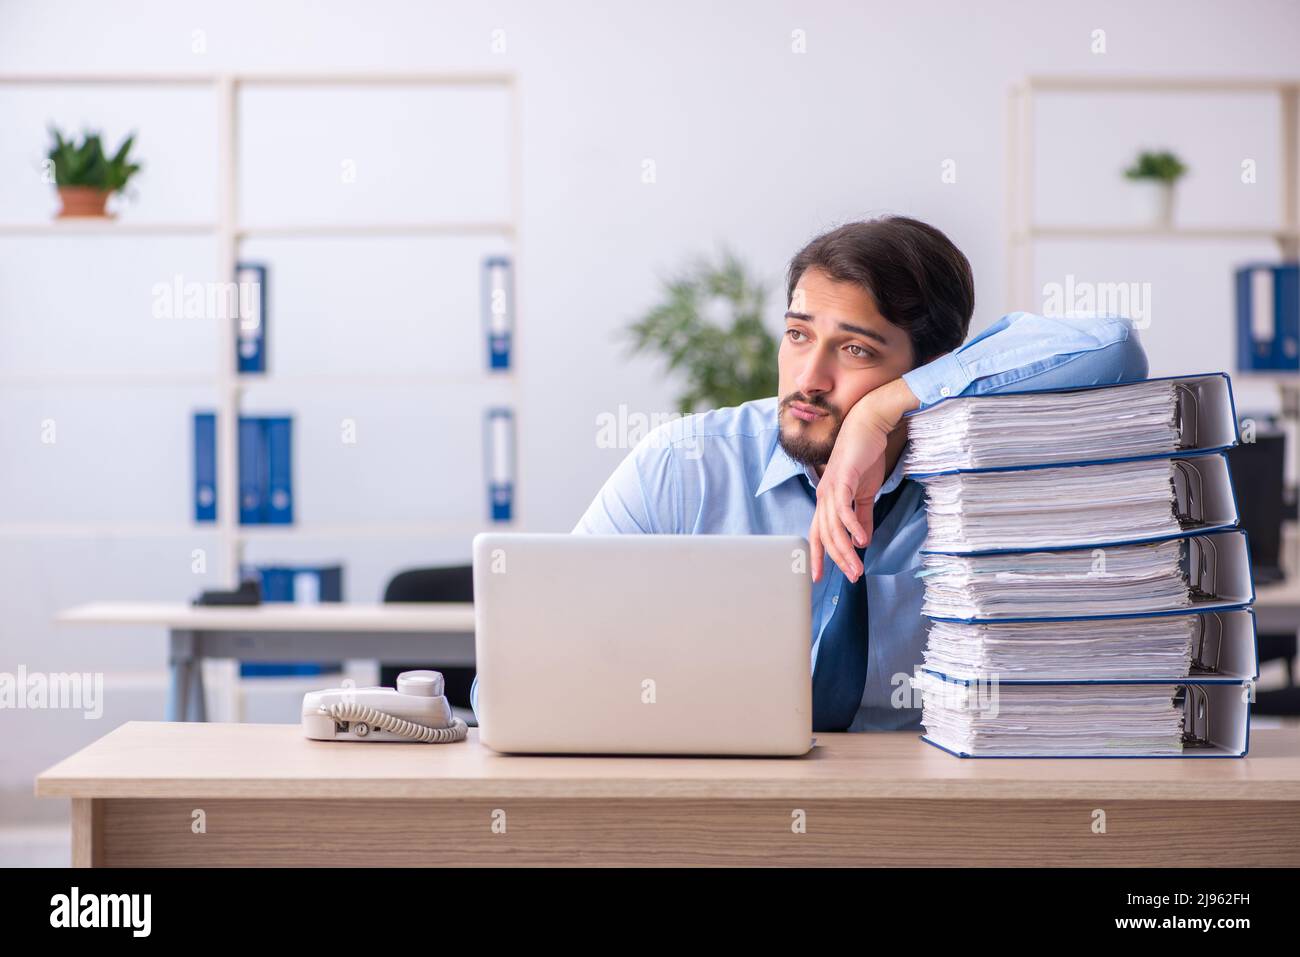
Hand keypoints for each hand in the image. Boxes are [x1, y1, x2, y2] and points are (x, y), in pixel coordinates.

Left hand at [809, 378, 917, 583]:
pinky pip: (843, 508)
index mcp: (826, 500)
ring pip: (833, 527)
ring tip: (858, 568)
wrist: (869, 426)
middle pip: (825, 536)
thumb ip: (862, 517)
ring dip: (846, 551)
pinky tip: (862, 540)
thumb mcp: (865, 493)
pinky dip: (852, 526)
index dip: (818, 556)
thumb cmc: (864, 457)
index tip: (819, 578)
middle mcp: (823, 496)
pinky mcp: (842, 479)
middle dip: (837, 560)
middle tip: (852, 578)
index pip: (818, 534)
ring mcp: (830, 487)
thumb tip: (862, 541)